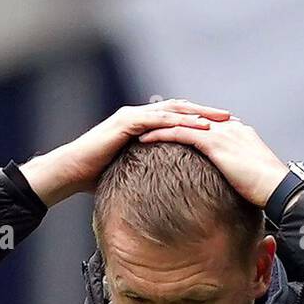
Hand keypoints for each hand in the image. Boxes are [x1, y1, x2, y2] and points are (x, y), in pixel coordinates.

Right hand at [19, 100, 231, 206]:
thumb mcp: (131, 175)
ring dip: (197, 114)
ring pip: (172, 111)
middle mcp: (141, 116)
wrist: (71, 172)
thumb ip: (149, 175)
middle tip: (231, 119)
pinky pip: (155, 120)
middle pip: (181, 109)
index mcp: (145, 125)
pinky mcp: (125, 123)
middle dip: (207, 113)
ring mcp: (133, 117)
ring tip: (218, 121)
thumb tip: (166, 194)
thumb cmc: (97, 177)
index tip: (226, 131)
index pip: (179, 119)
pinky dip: (176, 121)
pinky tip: (193, 126)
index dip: (202, 123)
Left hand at [137, 116, 288, 208]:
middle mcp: (228, 128)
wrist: (279, 189)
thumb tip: (232, 188)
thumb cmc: (269, 191)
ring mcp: (221, 133)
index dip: (187, 125)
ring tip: (138, 128)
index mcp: (238, 134)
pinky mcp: (214, 143)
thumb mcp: (251, 178)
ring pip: (182, 121)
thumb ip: (239, 175)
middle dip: (169, 119)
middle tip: (147, 122)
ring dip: (159, 124)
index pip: (207, 124)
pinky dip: (161, 133)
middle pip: (191, 117)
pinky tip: (144, 138)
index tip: (170, 129)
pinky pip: (180, 133)